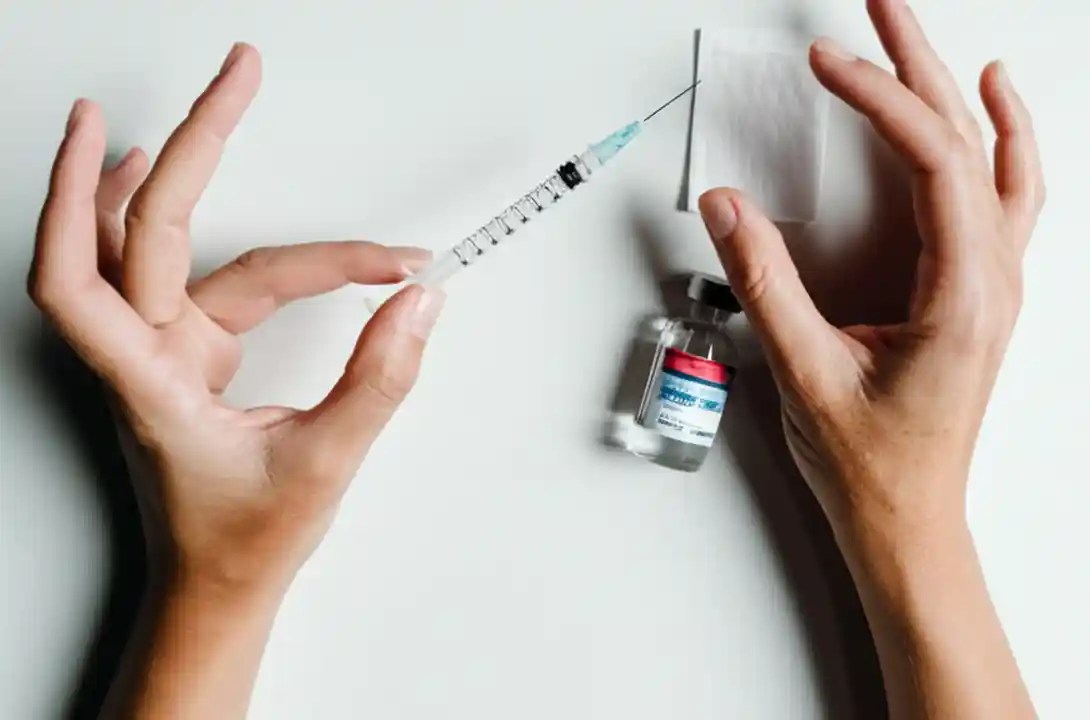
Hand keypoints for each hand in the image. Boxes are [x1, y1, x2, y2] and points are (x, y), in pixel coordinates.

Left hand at [29, 43, 443, 599]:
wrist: (218, 587)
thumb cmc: (247, 539)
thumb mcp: (325, 463)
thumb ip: (378, 379)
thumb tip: (417, 302)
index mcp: (153, 382)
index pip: (92, 277)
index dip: (98, 198)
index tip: (151, 135)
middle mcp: (146, 354)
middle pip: (142, 228)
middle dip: (193, 141)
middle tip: (240, 74)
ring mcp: (162, 349)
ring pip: (151, 243)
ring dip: (159, 172)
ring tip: (207, 105)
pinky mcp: (187, 352)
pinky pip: (176, 269)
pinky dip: (168, 216)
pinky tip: (161, 178)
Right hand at [698, 7, 1042, 540]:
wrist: (909, 517)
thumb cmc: (870, 462)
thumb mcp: (804, 372)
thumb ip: (764, 283)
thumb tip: (726, 205)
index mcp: (962, 295)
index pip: (933, 160)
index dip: (880, 100)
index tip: (829, 64)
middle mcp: (994, 280)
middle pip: (970, 140)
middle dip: (918, 66)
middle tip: (879, 7)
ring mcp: (997, 283)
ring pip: (994, 158)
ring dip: (957, 89)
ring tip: (920, 36)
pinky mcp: (981, 290)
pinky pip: (1009, 192)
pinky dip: (1002, 136)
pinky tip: (988, 103)